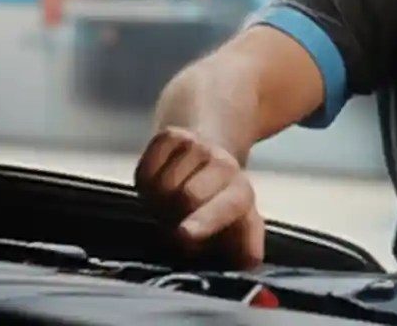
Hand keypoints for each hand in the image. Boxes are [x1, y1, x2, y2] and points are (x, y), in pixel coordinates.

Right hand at [134, 126, 264, 268]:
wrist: (207, 146)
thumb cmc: (218, 197)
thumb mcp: (239, 223)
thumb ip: (245, 247)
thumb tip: (251, 262)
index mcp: (241, 194)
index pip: (225, 207)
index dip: (206, 221)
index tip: (186, 234)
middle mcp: (224, 166)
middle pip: (185, 197)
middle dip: (173, 214)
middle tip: (175, 218)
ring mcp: (199, 146)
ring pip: (161, 185)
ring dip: (158, 199)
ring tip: (170, 199)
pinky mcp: (172, 133)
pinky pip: (146, 168)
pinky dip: (146, 179)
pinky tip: (161, 177)